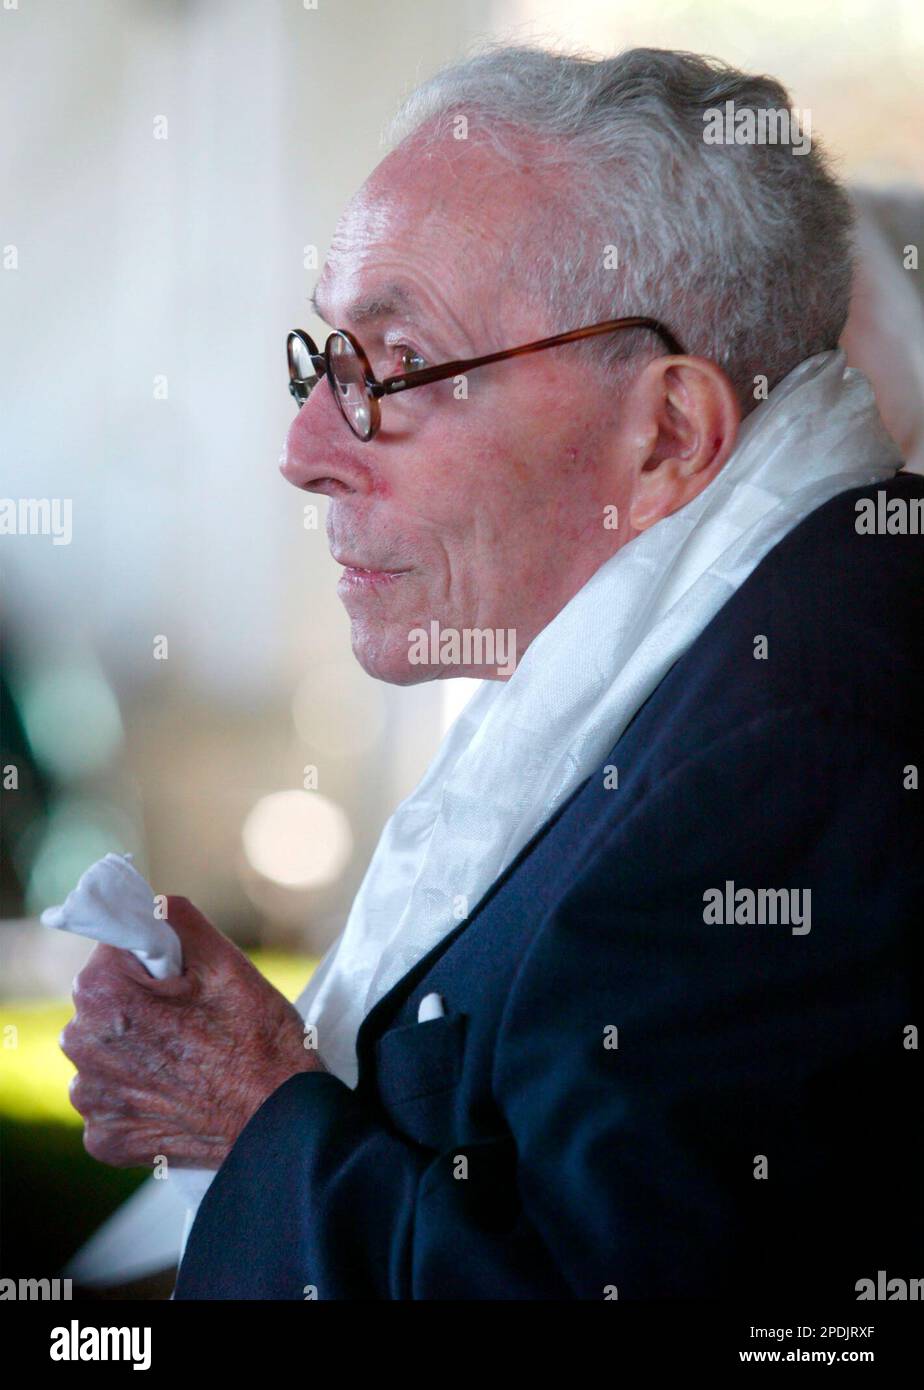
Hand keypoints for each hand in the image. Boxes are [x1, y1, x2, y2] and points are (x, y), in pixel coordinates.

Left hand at [60, 896, 323, 1169]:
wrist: (282, 1125)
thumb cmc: (259, 1038)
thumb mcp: (225, 960)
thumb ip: (175, 918)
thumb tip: (150, 906)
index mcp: (101, 994)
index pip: (114, 950)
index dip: (156, 960)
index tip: (187, 981)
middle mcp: (80, 1046)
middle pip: (105, 1001)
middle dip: (141, 1003)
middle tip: (195, 1020)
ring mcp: (91, 1099)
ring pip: (106, 1051)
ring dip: (137, 1051)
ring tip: (190, 1059)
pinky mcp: (104, 1138)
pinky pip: (114, 1100)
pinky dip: (140, 1096)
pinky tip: (179, 1095)